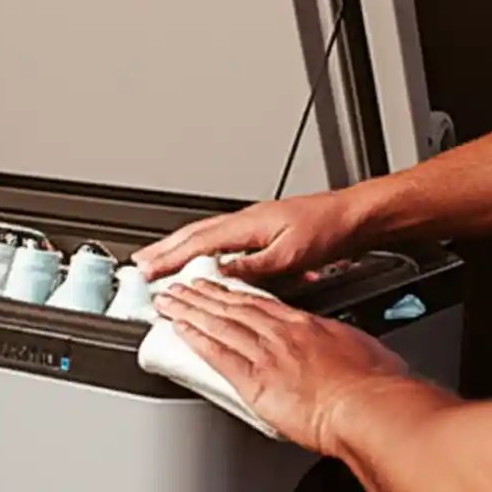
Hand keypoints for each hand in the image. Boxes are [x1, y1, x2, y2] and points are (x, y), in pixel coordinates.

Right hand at [131, 186, 382, 281]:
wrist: (354, 217)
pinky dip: (199, 247)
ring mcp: (251, 225)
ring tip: (158, 260)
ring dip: (178, 248)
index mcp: (247, 225)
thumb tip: (221, 274)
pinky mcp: (260, 231)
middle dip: (163, 250)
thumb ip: (254, 266)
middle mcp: (245, 222)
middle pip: (193, 235)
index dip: (169, 258)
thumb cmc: (328, 229)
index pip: (197, 242)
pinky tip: (199, 258)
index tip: (146, 271)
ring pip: (204, 235)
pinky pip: (219, 239)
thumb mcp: (291, 254)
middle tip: (138, 264)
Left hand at [154, 280, 409, 455]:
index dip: (234, 293)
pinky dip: (197, 341)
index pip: (261, 304)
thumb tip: (346, 350)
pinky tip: (180, 331)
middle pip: (233, 308)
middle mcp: (282, 335)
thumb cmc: (375, 385)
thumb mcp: (364, 350)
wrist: (370, 406)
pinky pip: (218, 356)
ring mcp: (267, 355)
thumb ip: (344, 347)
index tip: (218, 286)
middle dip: (203, 296)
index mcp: (307, 326)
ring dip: (190, 312)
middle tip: (180, 286)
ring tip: (169, 302)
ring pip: (219, 326)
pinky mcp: (256, 382)